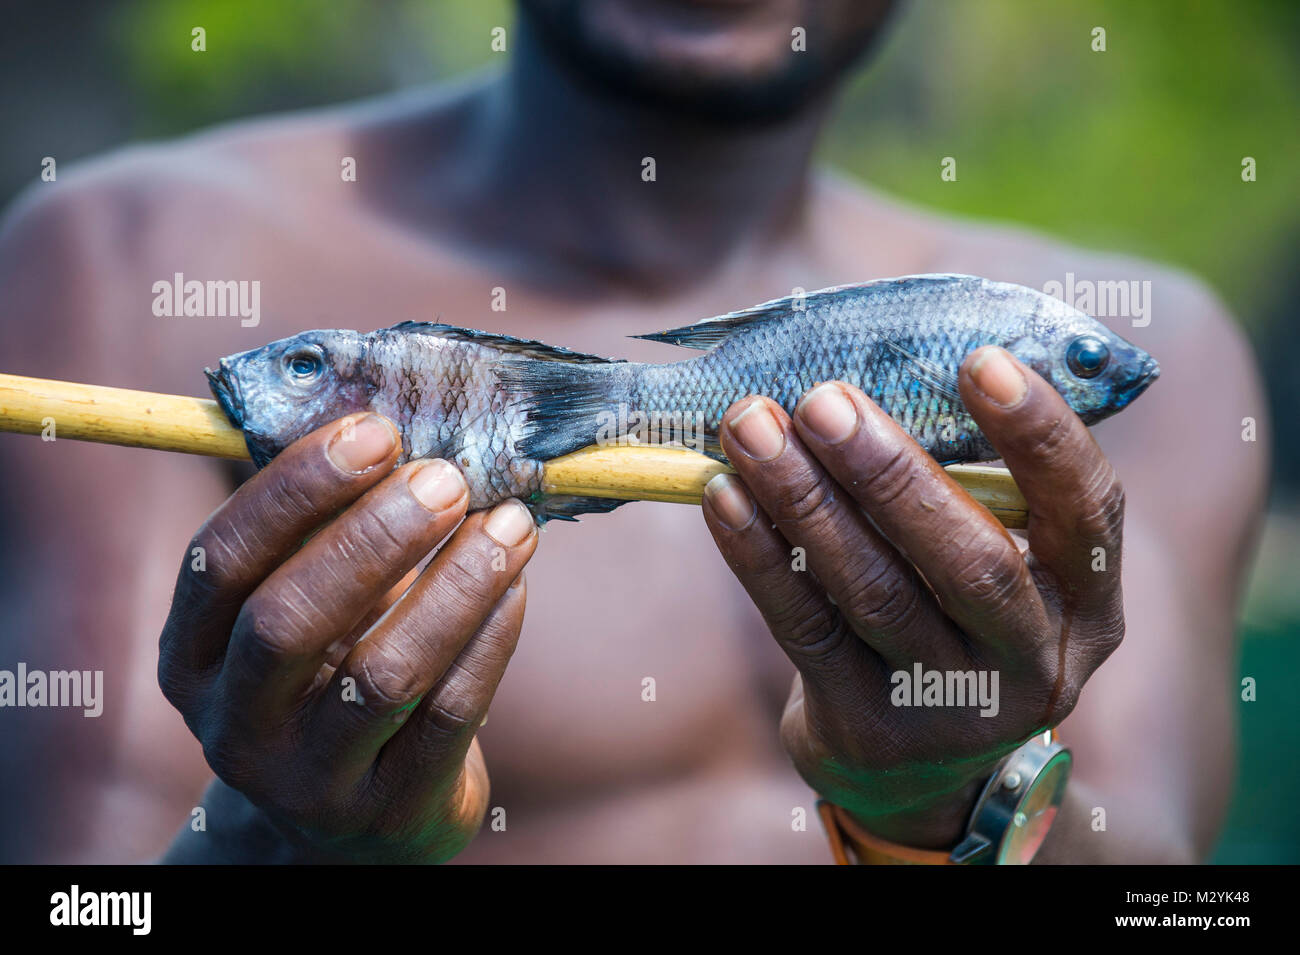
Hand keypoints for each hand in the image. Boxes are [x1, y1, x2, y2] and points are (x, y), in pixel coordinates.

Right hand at [158, 413, 537, 862]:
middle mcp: (235, 724)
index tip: (374, 432)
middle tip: (447, 478)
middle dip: (375, 537)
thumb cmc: (331, 672)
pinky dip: (492, 638)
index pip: (220, 560)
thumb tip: (407, 428)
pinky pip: (451, 714)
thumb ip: (329, 531)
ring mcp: (310, 779)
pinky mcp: (390, 809)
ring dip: (457, 584)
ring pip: (384, 674)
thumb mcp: (305, 607)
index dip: (294, 489)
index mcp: (191, 654)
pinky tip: (516, 586)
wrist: (353, 816)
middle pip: (288, 622)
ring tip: (511, 523)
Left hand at [701, 347, 1125, 847]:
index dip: (1041, 436)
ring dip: (806, 500)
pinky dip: (760, 556)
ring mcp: (950, 709)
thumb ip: (969, 487)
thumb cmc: (950, 619)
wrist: (911, 768)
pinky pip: (805, 628)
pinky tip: (724, 495)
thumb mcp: (995, 563)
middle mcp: (1033, 664)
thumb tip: (885, 368)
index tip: (980, 362)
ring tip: (751, 427)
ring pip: (875, 593)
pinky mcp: (867, 728)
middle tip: (822, 399)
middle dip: (891, 471)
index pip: (1088, 513)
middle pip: (971, 561)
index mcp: (1086, 605)